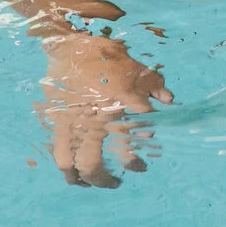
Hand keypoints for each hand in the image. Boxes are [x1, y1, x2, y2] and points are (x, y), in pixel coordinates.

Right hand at [36, 32, 171, 186]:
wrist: (70, 42)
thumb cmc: (107, 54)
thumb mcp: (138, 68)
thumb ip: (156, 86)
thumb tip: (169, 101)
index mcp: (120, 108)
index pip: (134, 143)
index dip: (136, 162)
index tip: (142, 167)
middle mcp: (96, 121)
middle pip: (96, 164)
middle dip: (104, 180)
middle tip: (114, 183)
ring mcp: (73, 122)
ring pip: (73, 162)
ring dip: (81, 178)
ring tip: (85, 184)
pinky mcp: (56, 119)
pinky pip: (57, 148)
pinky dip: (63, 163)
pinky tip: (69, 170)